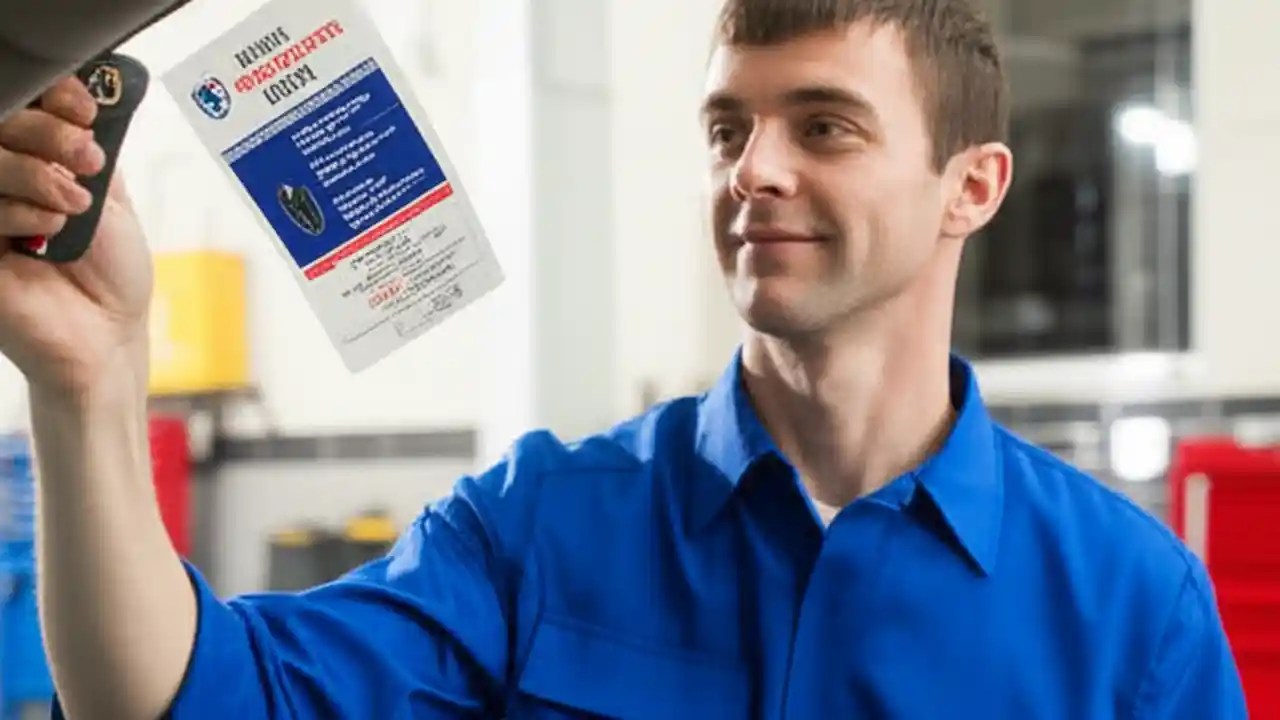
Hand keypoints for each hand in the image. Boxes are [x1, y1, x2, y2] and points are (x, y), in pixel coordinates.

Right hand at [0, 76, 152, 397]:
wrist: (106, 334)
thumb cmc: (111, 271)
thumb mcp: (112, 200)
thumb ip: (93, 150)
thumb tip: (92, 94)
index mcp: (36, 158)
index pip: (27, 101)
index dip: (54, 94)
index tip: (87, 111)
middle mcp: (3, 178)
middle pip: (1, 121)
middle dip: (46, 132)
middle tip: (87, 163)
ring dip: (34, 173)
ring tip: (75, 206)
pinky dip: (16, 210)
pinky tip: (49, 232)